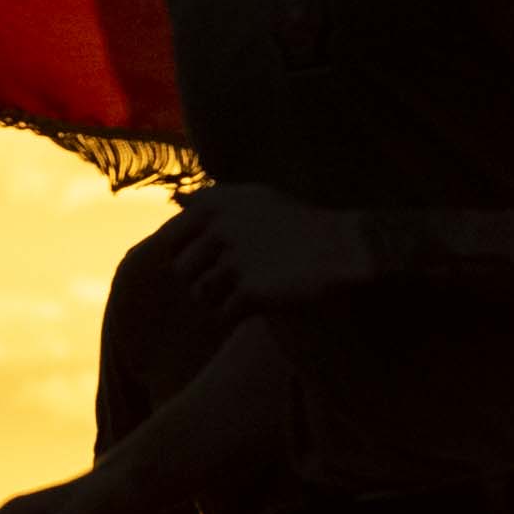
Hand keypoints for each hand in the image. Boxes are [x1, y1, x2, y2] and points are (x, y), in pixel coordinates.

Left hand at [171, 182, 377, 308]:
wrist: (342, 248)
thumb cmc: (297, 225)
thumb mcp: (255, 198)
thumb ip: (215, 199)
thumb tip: (181, 199)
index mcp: (216, 204)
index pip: (170, 240)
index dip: (188, 257)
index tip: (213, 263)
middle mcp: (220, 227)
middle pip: (182, 270)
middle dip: (203, 280)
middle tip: (236, 280)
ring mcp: (235, 259)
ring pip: (200, 294)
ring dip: (220, 298)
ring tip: (249, 290)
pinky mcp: (250, 289)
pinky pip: (223, 314)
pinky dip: (237, 315)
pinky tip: (262, 303)